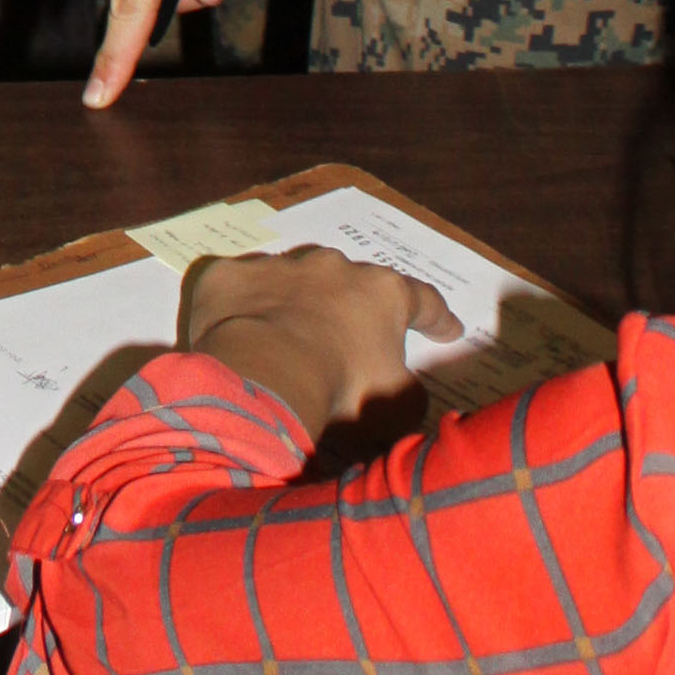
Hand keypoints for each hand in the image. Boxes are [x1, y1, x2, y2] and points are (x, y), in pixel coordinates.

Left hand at [179, 244, 462, 444]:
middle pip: (349, 283)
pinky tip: (236, 329)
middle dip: (351, 308)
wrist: (265, 376)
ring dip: (294, 303)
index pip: (421, 301)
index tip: (448, 329)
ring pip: (291, 279)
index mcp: (381, 293)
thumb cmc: (343, 390)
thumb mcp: (397, 407)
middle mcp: (331, 267)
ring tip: (285, 335)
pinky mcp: (227, 277)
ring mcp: (275, 267)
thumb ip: (408, 395)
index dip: (437, 318)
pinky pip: (236, 289)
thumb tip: (405, 395)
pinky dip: (240, 308)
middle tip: (347, 339)